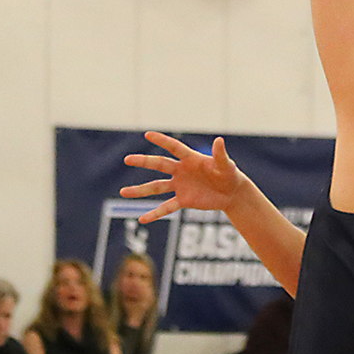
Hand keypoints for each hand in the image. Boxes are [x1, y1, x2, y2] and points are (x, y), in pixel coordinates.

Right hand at [122, 133, 245, 224]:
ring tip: (123, 192)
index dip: (162, 141)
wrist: (231, 193)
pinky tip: (142, 219)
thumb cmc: (229, 175)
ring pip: (156, 188)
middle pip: (159, 165)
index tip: (147, 134)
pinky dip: (155, 214)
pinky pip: (166, 207)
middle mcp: (181, 171)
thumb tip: (219, 140)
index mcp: (190, 159)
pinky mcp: (183, 200)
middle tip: (127, 159)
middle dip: (143, 162)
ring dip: (140, 190)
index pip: (174, 148)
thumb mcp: (226, 166)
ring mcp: (180, 186)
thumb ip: (220, 155)